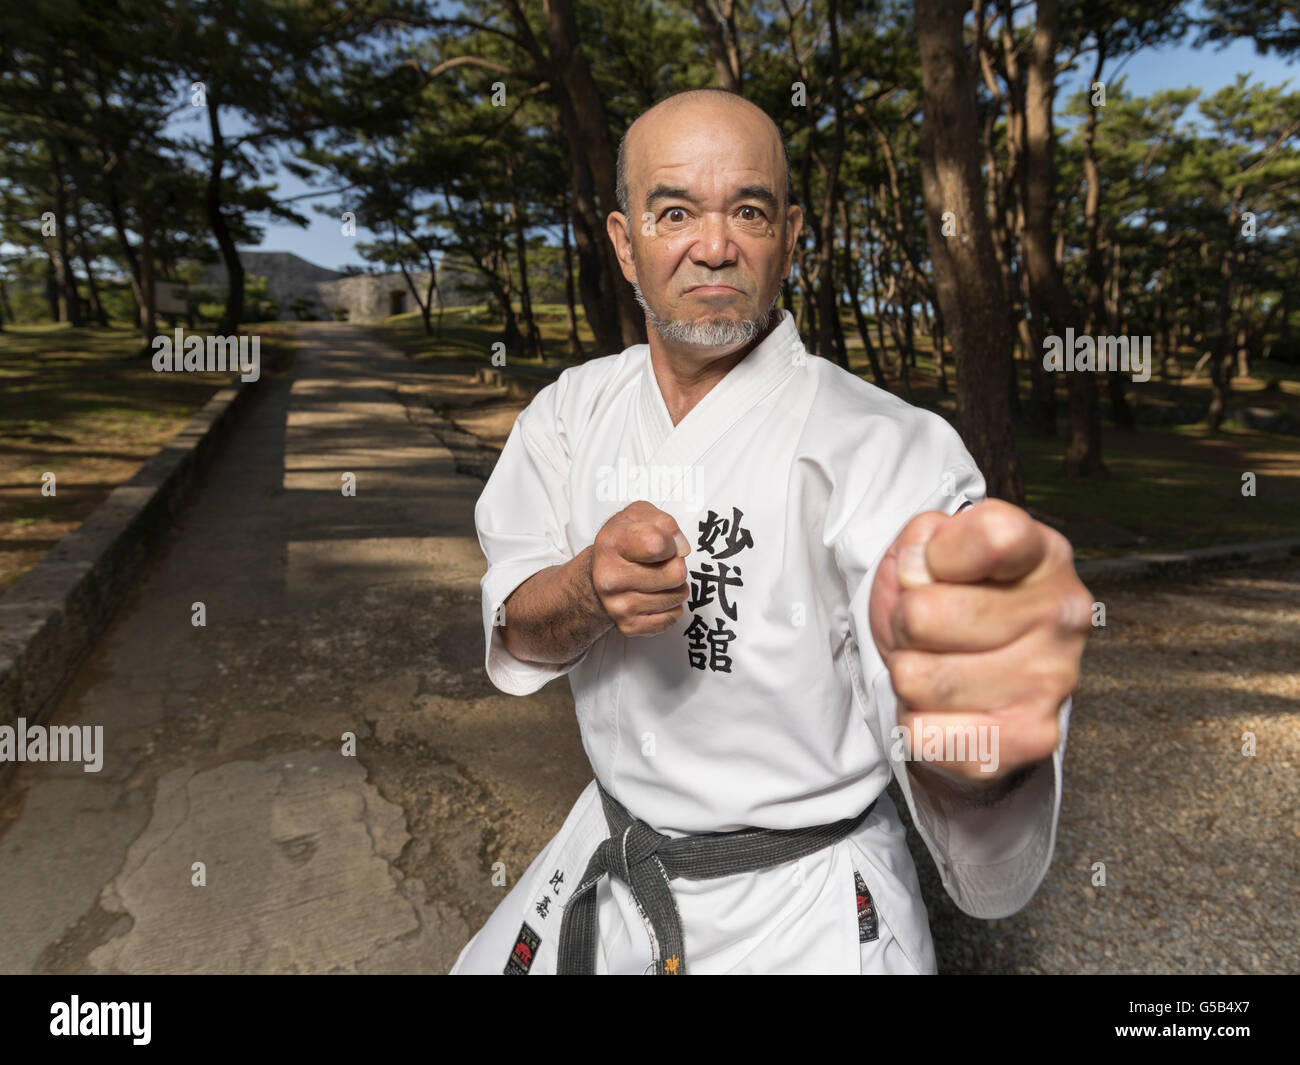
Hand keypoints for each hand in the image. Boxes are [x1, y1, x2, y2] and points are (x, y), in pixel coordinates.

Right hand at [591, 500, 691, 636]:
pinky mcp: (628, 625)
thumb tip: (681, 549)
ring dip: (675, 587)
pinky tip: (655, 596)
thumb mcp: (637, 516)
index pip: (657, 544)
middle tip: (662, 563)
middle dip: (677, 566)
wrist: (598, 575)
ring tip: (658, 578)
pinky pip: (672, 617)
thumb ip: (664, 522)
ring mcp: (618, 605)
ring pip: (677, 596)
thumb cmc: (623, 542)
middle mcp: (610, 578)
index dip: (671, 543)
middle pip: (675, 574)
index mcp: (611, 544)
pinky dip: (671, 607)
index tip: (664, 544)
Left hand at [868, 500, 1092, 785]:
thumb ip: (923, 541)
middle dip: (903, 623)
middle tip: (924, 629)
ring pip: (914, 677)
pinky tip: (943, 707)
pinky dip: (915, 721)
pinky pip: (923, 732)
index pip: (993, 537)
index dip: (936, 554)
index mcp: (1041, 555)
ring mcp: (1051, 680)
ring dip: (908, 673)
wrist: (968, 681)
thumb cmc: (950, 604)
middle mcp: (1061, 615)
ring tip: (935, 664)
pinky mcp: (1029, 738)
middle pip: (922, 614)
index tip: (935, 568)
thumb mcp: (932, 549)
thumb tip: (917, 575)